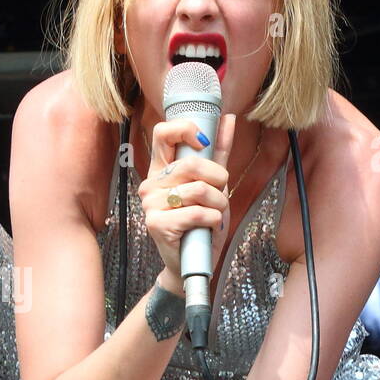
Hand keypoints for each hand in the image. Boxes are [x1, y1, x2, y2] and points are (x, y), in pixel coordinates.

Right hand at [137, 112, 233, 288]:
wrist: (192, 261)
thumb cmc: (200, 222)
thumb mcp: (213, 184)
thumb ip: (218, 152)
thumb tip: (228, 119)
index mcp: (161, 169)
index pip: (162, 134)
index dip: (186, 130)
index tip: (203, 143)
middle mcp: (151, 184)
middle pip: (190, 163)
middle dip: (217, 179)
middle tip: (220, 193)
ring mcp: (150, 204)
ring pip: (197, 190)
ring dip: (218, 203)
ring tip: (215, 214)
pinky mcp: (156, 224)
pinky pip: (196, 212)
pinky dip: (212, 219)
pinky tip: (208, 225)